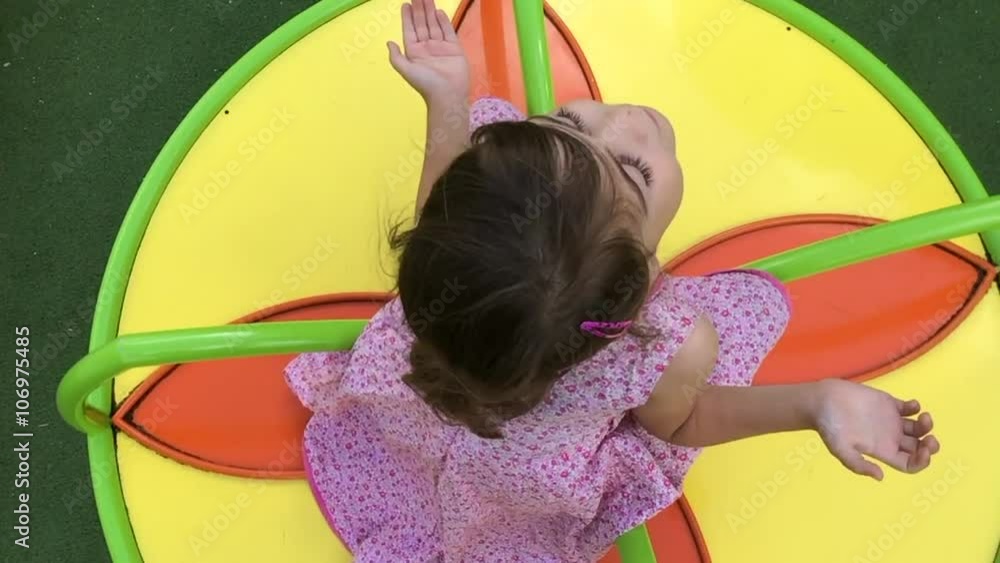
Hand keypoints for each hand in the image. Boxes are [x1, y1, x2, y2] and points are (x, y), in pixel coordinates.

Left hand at [388, 0, 469, 102]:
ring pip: (434, 25)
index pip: (410, 30)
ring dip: (430, 11)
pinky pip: (448, 31)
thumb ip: (396, 57)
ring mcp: (441, 47)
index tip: (406, 4)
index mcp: (414, 52)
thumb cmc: (426, 84)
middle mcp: (427, 47)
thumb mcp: (406, 70)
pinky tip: (439, 11)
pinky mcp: (454, 48)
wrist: (448, 95)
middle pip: (422, 24)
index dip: (407, 17)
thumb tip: (388, 42)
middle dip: (419, 9)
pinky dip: (444, 21)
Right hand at [813, 379, 939, 479]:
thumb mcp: (840, 450)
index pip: (909, 463)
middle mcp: (889, 438)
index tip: (925, 452)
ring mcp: (890, 420)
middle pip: (918, 447)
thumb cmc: (830, 426)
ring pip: (918, 428)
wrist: (821, 401)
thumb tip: (880, 477)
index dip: (921, 462)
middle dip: (929, 445)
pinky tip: (912, 406)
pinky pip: (909, 408)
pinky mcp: (888, 404)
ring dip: (926, 425)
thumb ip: (858, 464)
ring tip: (925, 417)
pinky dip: (916, 407)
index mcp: (882, 451)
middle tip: (931, 439)